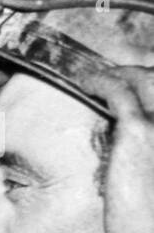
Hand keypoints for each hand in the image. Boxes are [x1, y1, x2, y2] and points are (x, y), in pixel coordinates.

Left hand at [90, 67, 153, 232]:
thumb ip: (151, 158)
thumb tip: (139, 153)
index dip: (152, 86)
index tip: (135, 87)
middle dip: (139, 74)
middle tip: (114, 78)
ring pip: (144, 79)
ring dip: (119, 73)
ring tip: (95, 77)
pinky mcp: (139, 131)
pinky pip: (119, 92)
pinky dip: (101, 81)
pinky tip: (85, 82)